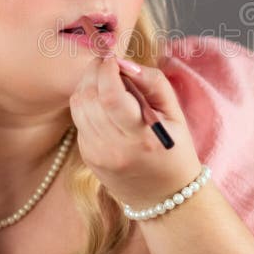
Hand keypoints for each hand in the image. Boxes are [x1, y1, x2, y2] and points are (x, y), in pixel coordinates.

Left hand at [69, 55, 202, 207]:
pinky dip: (87, 104)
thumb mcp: (175, 113)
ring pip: (78, 107)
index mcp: (142, 137)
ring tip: (104, 80)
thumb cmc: (174, 148)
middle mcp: (115, 149)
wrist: (165, 195)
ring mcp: (98, 156)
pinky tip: (103, 104)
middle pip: (89, 98)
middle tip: (106, 63)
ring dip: (87, 85)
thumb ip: (152, 82)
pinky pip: (79, 121)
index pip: (111, 96)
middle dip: (94, 72)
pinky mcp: (88, 158)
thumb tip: (125, 63)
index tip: (113, 58)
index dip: (106, 70)